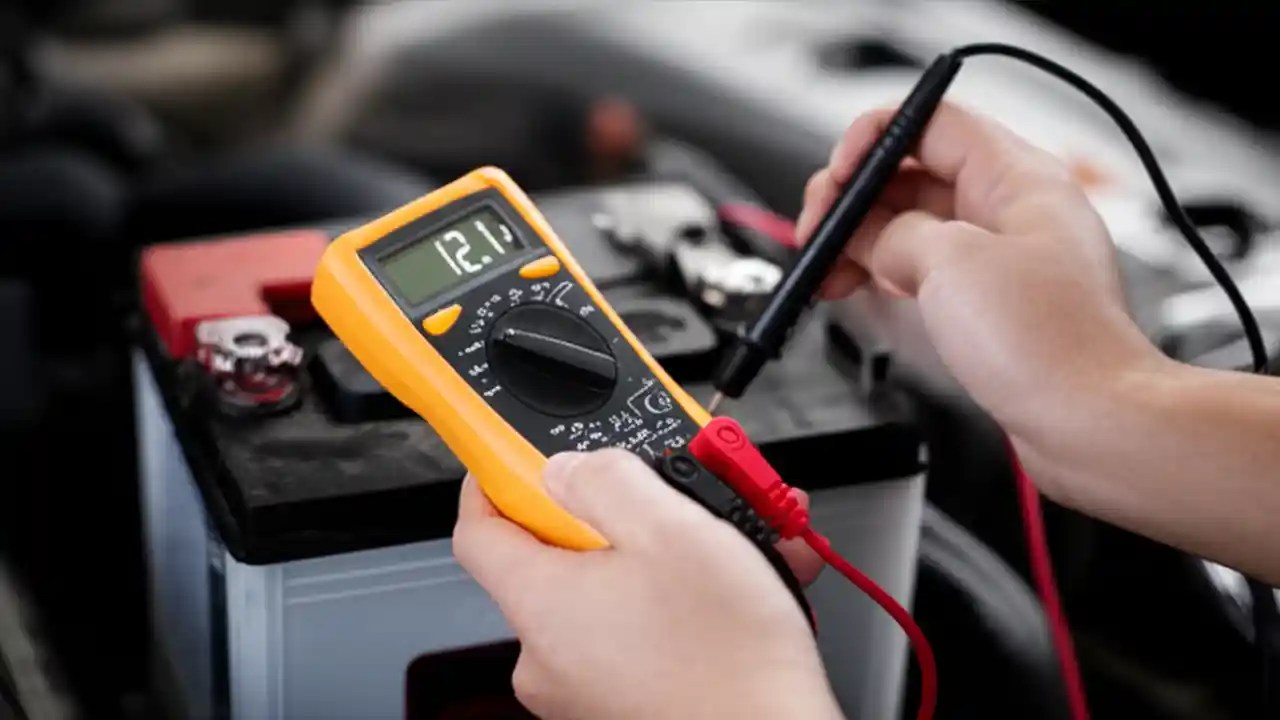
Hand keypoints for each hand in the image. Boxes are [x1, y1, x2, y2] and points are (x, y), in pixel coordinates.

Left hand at [452, 449, 842, 719]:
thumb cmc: (729, 658)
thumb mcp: (670, 528)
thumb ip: (604, 480)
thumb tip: (565, 469)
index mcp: (540, 603)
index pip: (477, 530)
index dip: (497, 481)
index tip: (521, 458)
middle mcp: (549, 655)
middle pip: (559, 558)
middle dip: (624, 515)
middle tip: (670, 495)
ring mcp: (585, 687)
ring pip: (615, 592)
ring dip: (670, 556)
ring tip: (734, 540)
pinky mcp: (625, 704)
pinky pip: (641, 631)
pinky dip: (682, 601)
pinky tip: (741, 584)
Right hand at [797, 102, 1169, 497]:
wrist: (1089, 423)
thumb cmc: (1049, 344)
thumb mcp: (951, 263)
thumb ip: (895, 235)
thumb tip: (870, 240)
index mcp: (1016, 177)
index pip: (931, 121)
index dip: (874, 138)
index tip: (837, 174)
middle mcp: (1010, 209)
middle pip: (912, 174)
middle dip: (855, 197)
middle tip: (817, 229)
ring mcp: (998, 257)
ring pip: (909, 225)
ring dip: (858, 240)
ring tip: (825, 268)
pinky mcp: (988, 303)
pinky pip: (921, 270)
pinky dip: (880, 274)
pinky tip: (854, 288)